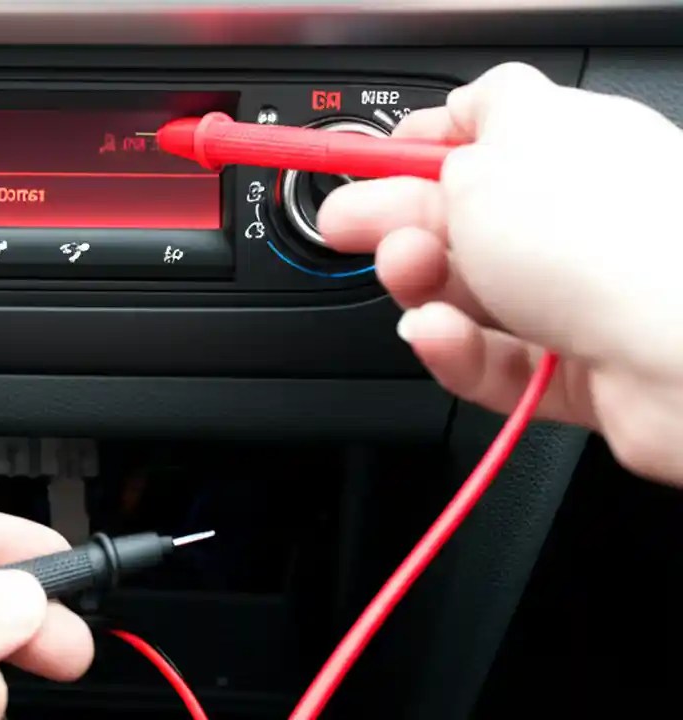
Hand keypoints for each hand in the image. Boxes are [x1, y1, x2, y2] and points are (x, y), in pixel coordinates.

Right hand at [318, 62, 682, 482]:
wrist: (682, 350)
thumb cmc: (597, 236)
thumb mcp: (496, 150)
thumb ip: (454, 141)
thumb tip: (438, 143)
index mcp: (574, 143)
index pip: (491, 128)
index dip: (424, 142)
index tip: (368, 161)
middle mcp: (582, 216)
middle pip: (468, 217)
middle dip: (399, 221)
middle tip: (346, 227)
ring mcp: (584, 296)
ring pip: (474, 295)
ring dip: (424, 289)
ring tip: (408, 284)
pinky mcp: (580, 371)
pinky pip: (496, 363)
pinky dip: (456, 352)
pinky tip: (437, 336)